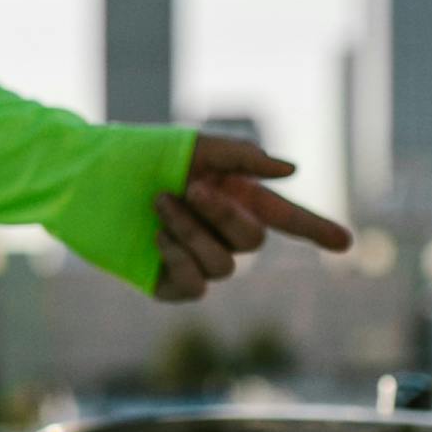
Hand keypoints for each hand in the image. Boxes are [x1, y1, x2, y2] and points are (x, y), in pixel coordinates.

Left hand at [148, 133, 352, 306]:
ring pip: (222, 265)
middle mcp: (219, 231)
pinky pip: (195, 285)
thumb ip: (241, 157)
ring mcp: (195, 259)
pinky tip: (157, 237)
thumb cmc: (136, 156)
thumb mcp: (192, 146)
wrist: (83, 177)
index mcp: (233, 197)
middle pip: (252, 241)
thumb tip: (290, 169)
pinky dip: (180, 258)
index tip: (347, 244)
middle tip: (190, 187)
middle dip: (224, 215)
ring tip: (159, 203)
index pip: (286, 219)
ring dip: (192, 231)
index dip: (316, 231)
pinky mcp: (168, 282)